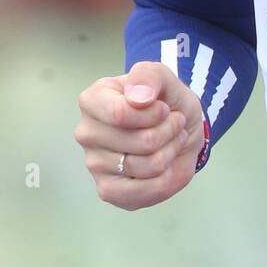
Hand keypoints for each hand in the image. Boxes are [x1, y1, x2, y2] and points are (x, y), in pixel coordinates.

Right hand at [74, 60, 205, 209]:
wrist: (180, 131)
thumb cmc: (166, 103)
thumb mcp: (165, 79)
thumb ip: (150, 76)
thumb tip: (137, 97)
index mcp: (93, 100)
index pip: (120, 114)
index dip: (155, 113)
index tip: (163, 108)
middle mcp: (87, 133)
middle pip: (143, 142)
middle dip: (170, 132)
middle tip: (172, 124)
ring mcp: (94, 164)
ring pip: (150, 165)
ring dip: (172, 151)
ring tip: (170, 140)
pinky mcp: (108, 190)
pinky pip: (147, 191)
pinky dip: (167, 178)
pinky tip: (164, 165)